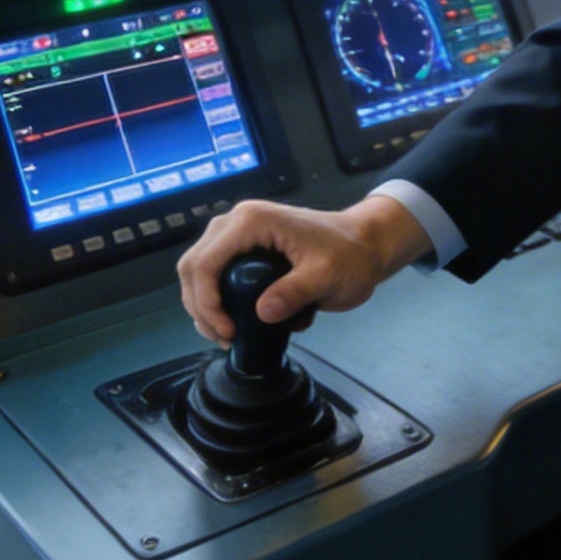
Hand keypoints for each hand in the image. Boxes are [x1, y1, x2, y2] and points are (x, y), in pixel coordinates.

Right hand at [176, 194, 430, 343]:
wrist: (366, 245)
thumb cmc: (350, 255)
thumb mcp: (326, 276)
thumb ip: (295, 292)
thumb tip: (263, 314)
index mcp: (252, 221)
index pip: (206, 261)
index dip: (206, 301)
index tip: (227, 331)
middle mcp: (237, 222)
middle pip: (194, 265)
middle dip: (201, 307)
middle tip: (224, 338)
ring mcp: (239, 235)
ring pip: (199, 270)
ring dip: (204, 306)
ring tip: (226, 336)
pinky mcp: (245, 249)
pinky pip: (216, 273)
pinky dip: (216, 300)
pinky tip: (232, 324)